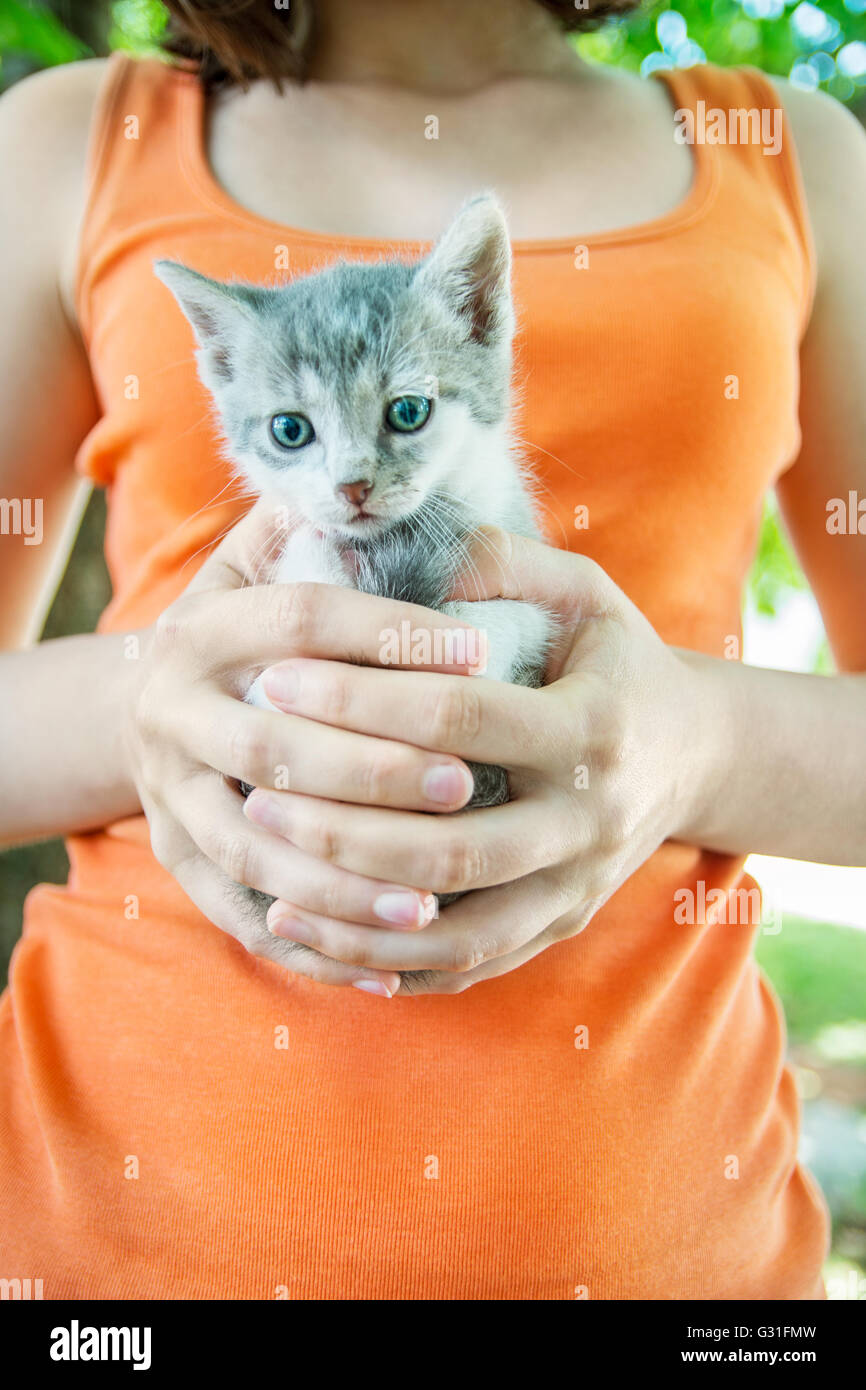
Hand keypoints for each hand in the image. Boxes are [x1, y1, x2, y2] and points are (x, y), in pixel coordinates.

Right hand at [125, 500, 484, 993]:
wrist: (147, 700)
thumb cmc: (245, 629)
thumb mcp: (260, 564)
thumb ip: (316, 535)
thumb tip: (394, 492)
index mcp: (202, 626)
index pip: (304, 622)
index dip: (392, 636)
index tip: (480, 652)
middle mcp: (171, 711)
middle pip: (278, 750)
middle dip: (375, 771)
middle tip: (466, 784)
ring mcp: (167, 794)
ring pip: (256, 852)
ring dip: (346, 882)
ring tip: (433, 902)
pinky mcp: (175, 858)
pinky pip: (241, 916)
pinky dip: (313, 947)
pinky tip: (390, 969)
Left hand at [247, 528, 719, 994]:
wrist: (696, 754)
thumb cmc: (619, 661)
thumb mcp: (584, 594)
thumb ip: (504, 561)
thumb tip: (413, 544)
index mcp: (591, 727)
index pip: (458, 718)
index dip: (360, 698)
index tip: (275, 679)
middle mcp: (589, 820)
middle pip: (450, 844)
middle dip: (343, 826)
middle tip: (256, 794)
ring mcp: (577, 886)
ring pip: (457, 929)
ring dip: (357, 916)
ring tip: (274, 888)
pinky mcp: (560, 925)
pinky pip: (471, 963)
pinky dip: (394, 962)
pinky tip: (326, 938)